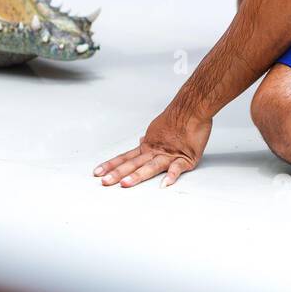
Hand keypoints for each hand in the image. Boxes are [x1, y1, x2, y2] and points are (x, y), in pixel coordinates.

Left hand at [94, 108, 211, 187]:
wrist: (192, 108)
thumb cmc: (177, 118)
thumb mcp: (158, 129)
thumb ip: (150, 140)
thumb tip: (141, 142)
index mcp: (148, 146)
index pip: (126, 157)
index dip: (112, 165)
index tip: (98, 172)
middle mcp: (155, 151)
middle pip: (133, 163)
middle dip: (118, 173)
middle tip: (105, 182)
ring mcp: (169, 155)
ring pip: (151, 166)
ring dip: (138, 175)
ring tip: (126, 183)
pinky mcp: (186, 158)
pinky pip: (178, 168)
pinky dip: (171, 175)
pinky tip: (164, 183)